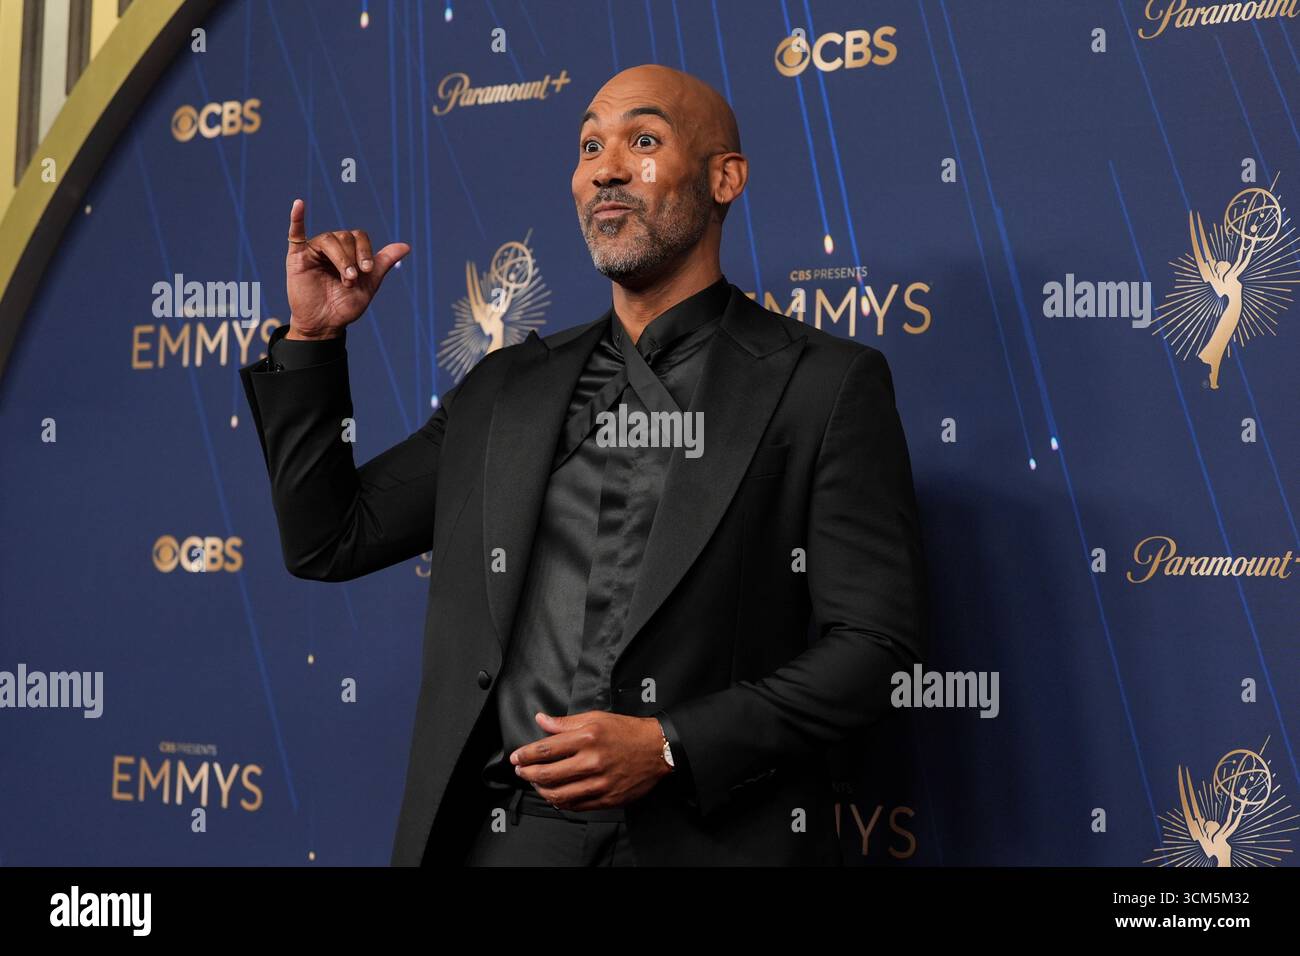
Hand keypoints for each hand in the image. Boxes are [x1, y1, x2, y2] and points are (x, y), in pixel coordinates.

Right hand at [283, 198, 408, 338]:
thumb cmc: (346, 305)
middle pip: (344, 237)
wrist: (326, 324)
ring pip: (328, 239)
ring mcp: (314, 250)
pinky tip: (299, 204)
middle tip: (352, 280)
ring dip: (340, 258)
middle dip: (352, 259)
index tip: (367, 271)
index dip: (365, 251)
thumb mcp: (370, 284)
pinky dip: (297, 218)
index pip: (359, 236)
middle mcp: (332, 247)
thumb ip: (384, 263)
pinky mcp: (297, 257)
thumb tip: (406, 246)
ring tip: (346, 278)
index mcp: (349, 250)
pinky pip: (295, 233)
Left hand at [510, 711, 671, 810]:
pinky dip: (560, 802)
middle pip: (547, 774)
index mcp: (588, 738)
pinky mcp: (607, 799)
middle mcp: (592, 761)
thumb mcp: (596, 718)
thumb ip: (565, 723)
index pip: (546, 749)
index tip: (516, 757)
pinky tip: (555, 795)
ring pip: (559, 794)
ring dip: (541, 790)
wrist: (657, 749)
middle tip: (520, 771)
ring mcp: (600, 783)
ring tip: (536, 783)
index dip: (525, 755)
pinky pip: (576, 806)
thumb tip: (541, 720)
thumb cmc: (627, 731)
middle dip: (527, 773)